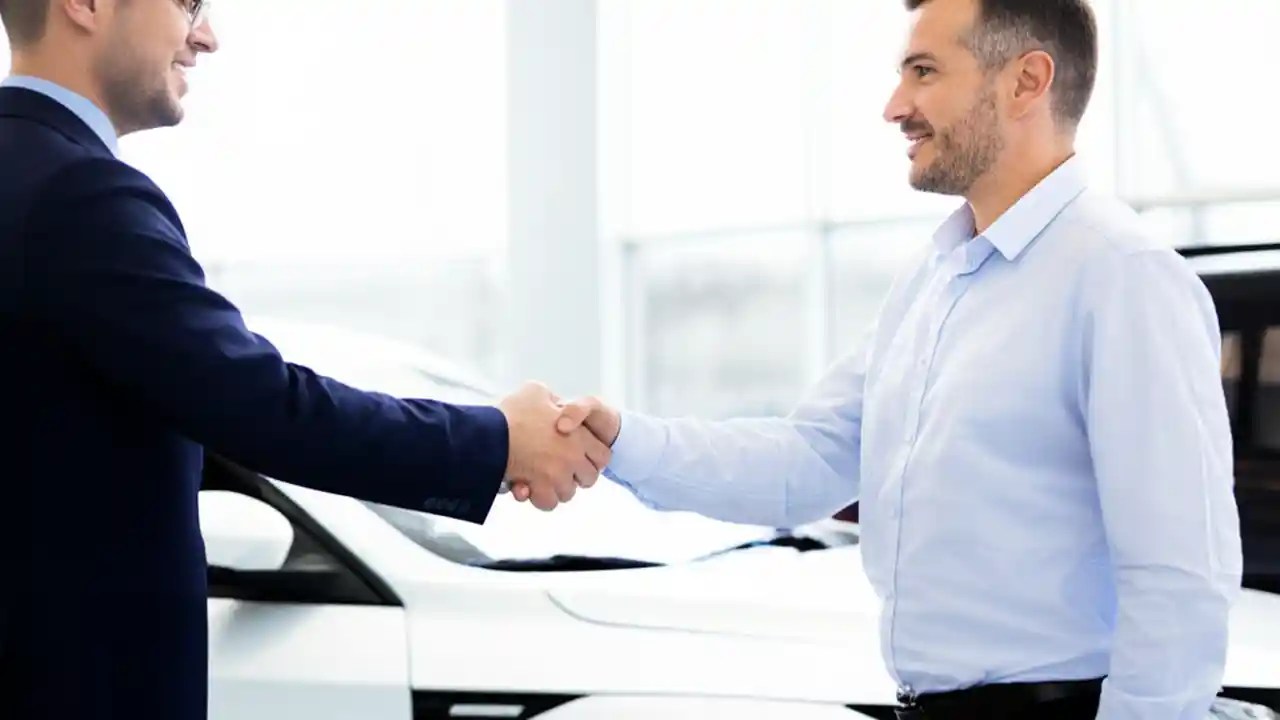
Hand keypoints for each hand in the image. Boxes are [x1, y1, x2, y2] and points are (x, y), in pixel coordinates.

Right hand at [499, 382, 610, 510]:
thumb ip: (551, 398)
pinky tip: (531, 488)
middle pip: (589, 478)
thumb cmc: (513, 413)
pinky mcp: (539, 489)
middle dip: (576, 476)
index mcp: (579, 436)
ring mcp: (557, 475)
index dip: (593, 458)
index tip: (581, 457)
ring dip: (557, 488)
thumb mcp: (535, 392)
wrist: (490, 433)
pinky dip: (541, 498)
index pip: (603, 456)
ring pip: (568, 493)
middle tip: (563, 470)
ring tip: (544, 479)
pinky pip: (548, 502)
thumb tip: (554, 404)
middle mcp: (572, 458)